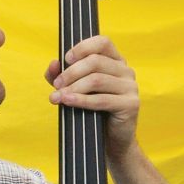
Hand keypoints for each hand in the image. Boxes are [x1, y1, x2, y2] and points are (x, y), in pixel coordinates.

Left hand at [45, 35, 139, 160]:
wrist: (111, 140)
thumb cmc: (92, 111)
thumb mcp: (75, 89)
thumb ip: (62, 75)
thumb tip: (53, 64)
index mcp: (116, 61)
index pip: (102, 42)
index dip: (82, 47)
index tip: (66, 59)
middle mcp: (126, 70)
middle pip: (95, 61)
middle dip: (71, 72)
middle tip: (57, 85)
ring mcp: (130, 87)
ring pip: (97, 80)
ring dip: (73, 88)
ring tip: (57, 97)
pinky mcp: (131, 104)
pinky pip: (101, 100)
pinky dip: (81, 100)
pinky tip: (67, 101)